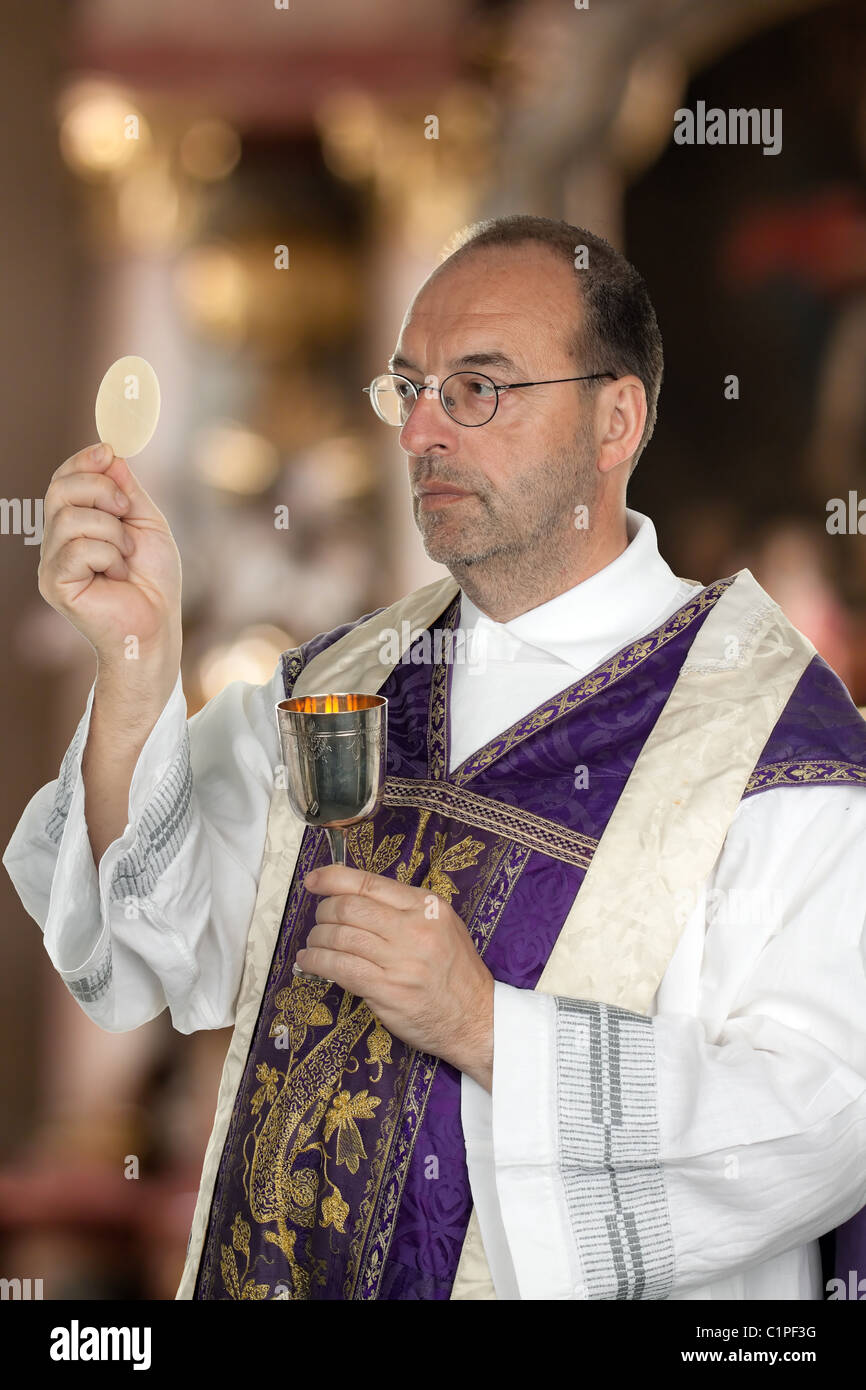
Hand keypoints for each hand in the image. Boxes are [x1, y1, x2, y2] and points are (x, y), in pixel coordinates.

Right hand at [38, 442, 181, 674]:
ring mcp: (52, 563)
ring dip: (112, 532)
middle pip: (59, 490)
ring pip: (70, 518)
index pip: (63, 480)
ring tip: (126, 556)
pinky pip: (76, 549)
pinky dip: (107, 556)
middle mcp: (57, 541)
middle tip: (125, 510)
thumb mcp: (146, 523)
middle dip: (99, 490)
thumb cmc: (153, 580)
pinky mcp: (54, 584)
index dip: (82, 462)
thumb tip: (109, 453)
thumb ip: (126, 490)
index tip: (108, 452)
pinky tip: (116, 575)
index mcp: (76, 524)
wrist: (158, 624)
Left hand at [299, 864, 493, 1089]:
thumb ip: (404, 909)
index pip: (369, 883)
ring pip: (340, 936)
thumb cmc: (455, 971)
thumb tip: (354, 896)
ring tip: (314, 943)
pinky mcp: (386, 990)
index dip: (333, 878)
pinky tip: (310, 961)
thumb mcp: (441, 925)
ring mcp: (399, 960)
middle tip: (320, 921)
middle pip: (349, 907)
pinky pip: (339, 967)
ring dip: (317, 938)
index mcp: (426, 906)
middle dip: (324, 911)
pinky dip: (317, 961)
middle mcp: (413, 928)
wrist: (476, 1018)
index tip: (313, 880)